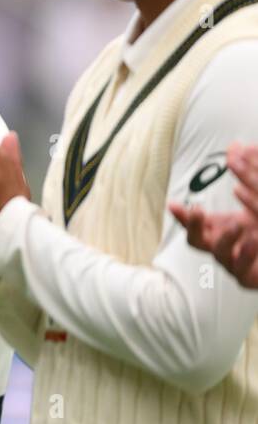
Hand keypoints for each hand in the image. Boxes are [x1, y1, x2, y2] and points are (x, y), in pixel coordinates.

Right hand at [170, 141, 257, 288]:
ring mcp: (236, 266)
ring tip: (239, 225)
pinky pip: (242, 274)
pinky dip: (244, 255)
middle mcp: (225, 249)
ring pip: (219, 256)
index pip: (196, 225)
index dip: (183, 216)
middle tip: (199, 209)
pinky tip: (253, 238)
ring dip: (226, 239)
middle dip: (195, 226)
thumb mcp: (257, 195)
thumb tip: (236, 145)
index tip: (173, 204)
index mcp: (222, 231)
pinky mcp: (251, 278)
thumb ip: (248, 174)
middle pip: (197, 242)